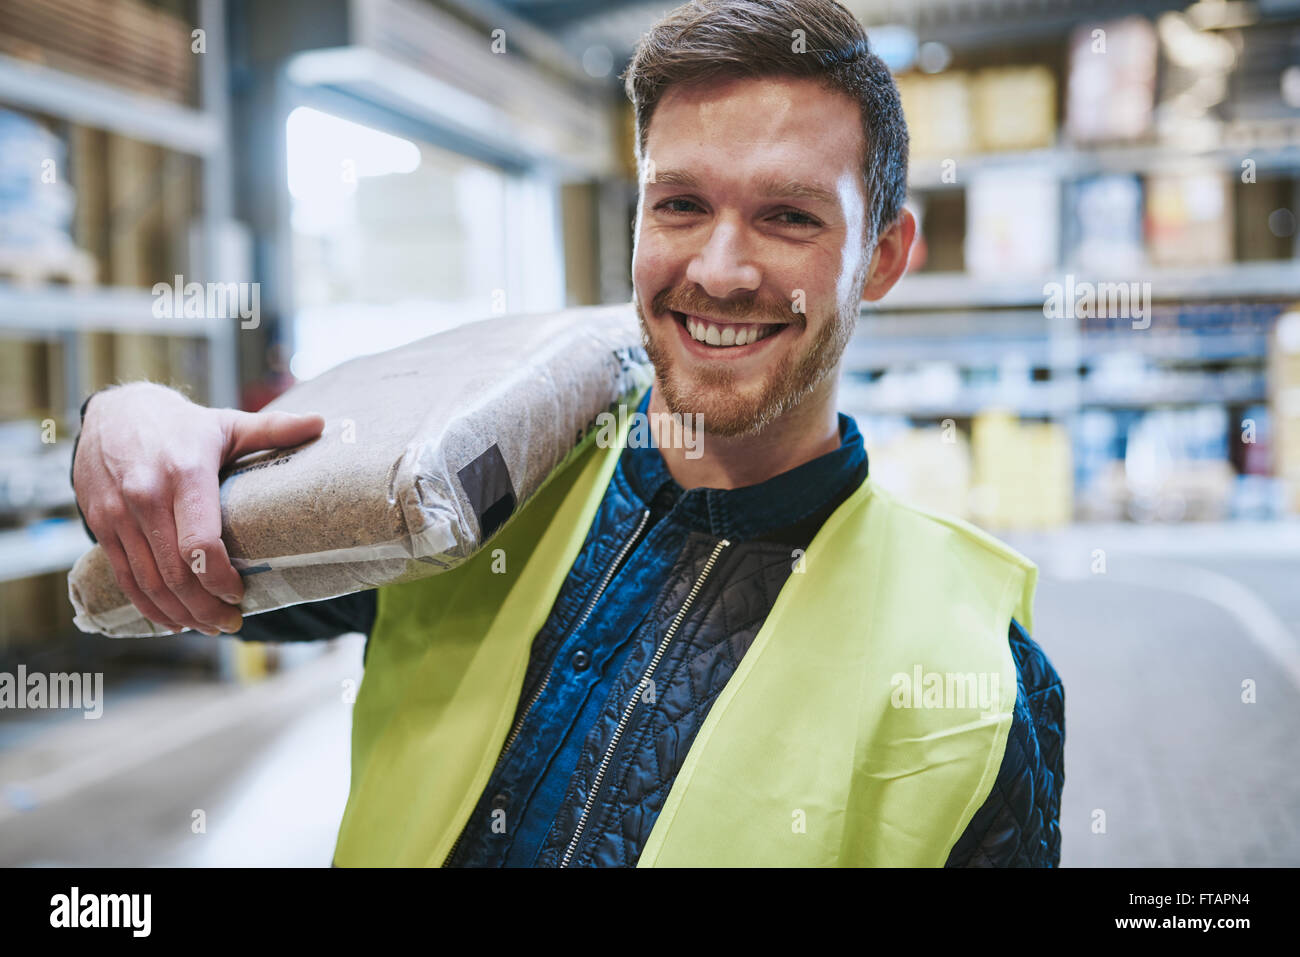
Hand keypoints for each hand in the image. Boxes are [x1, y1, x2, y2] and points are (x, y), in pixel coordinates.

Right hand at [72, 382, 323, 634]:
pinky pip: (123, 576)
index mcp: (185, 473)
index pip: (200, 541)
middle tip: (232, 623)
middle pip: (175, 572)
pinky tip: (171, 621)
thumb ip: (272, 429)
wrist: (111, 410)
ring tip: (208, 628)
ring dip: (179, 613)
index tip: (240, 593)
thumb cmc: (179, 424)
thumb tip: (321, 423)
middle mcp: (147, 496)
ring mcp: (119, 513)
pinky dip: (147, 606)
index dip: (220, 577)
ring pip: (148, 581)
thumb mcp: (225, 424)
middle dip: (205, 607)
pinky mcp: (100, 524)